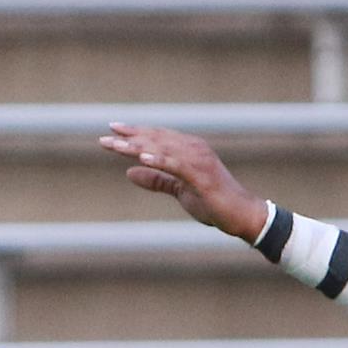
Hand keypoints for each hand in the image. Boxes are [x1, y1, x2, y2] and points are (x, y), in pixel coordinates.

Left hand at [98, 124, 268, 240]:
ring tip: (117, 146)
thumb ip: (157, 180)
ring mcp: (198, 160)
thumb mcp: (179, 191)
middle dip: (130, 138)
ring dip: (139, 147)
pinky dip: (159, 160)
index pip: (156, 138)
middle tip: (105, 136)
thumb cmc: (213, 202)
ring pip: (163, 149)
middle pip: (156, 139)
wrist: (242, 215)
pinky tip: (142, 158)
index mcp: (187, 150)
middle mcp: (193, 149)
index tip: (112, 131)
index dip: (134, 134)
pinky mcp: (202, 175)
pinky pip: (177, 165)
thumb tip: (129, 173)